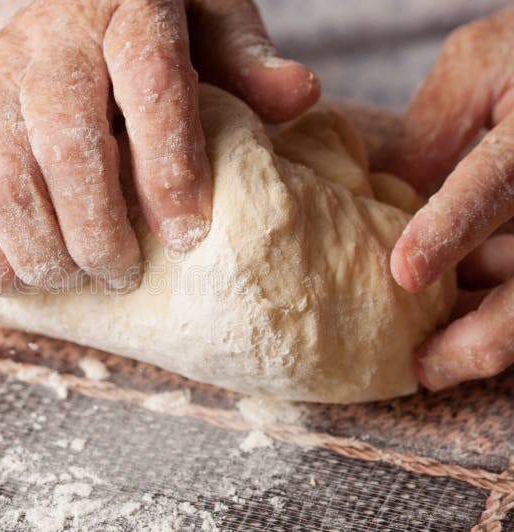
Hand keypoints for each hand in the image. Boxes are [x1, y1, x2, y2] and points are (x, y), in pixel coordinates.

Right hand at [0, 0, 319, 294]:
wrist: (35, 37)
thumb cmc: (136, 43)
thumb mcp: (202, 27)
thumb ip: (244, 62)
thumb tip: (300, 96)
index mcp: (121, 8)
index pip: (149, 78)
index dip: (170, 165)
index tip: (189, 235)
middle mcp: (40, 45)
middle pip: (65, 145)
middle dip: (100, 230)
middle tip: (126, 273)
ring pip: (0, 185)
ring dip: (44, 254)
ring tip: (77, 278)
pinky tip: (18, 275)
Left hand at [381, 6, 513, 389]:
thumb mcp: (478, 67)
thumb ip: (433, 133)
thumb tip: (386, 203)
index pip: (493, 185)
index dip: (451, 229)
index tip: (404, 273)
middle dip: (486, 335)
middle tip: (423, 368)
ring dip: (490, 328)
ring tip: (431, 352)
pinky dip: (502, 305)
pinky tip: (463, 314)